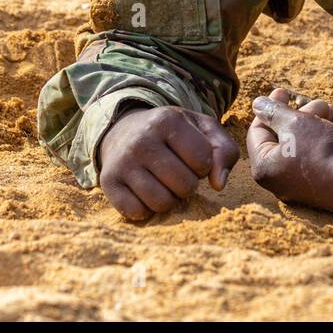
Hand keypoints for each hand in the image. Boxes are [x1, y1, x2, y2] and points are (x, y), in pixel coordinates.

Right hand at [97, 104, 239, 220]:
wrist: (124, 130)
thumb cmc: (172, 133)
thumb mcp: (203, 129)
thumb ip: (224, 151)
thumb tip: (219, 184)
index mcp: (168, 120)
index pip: (203, 161)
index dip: (203, 165)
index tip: (191, 157)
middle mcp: (142, 140)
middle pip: (185, 186)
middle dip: (187, 184)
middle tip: (177, 172)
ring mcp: (122, 162)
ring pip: (162, 202)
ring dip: (169, 198)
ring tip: (163, 182)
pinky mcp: (108, 182)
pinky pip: (137, 212)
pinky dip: (146, 208)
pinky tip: (144, 191)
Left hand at [247, 89, 332, 215]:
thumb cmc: (319, 149)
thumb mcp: (293, 122)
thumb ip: (274, 111)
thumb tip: (258, 104)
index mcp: (265, 168)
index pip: (258, 131)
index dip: (270, 108)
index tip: (284, 92)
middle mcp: (280, 180)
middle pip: (284, 137)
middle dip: (302, 114)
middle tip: (318, 104)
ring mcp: (303, 184)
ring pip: (305, 144)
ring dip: (318, 122)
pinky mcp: (324, 185)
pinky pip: (319, 156)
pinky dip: (328, 137)